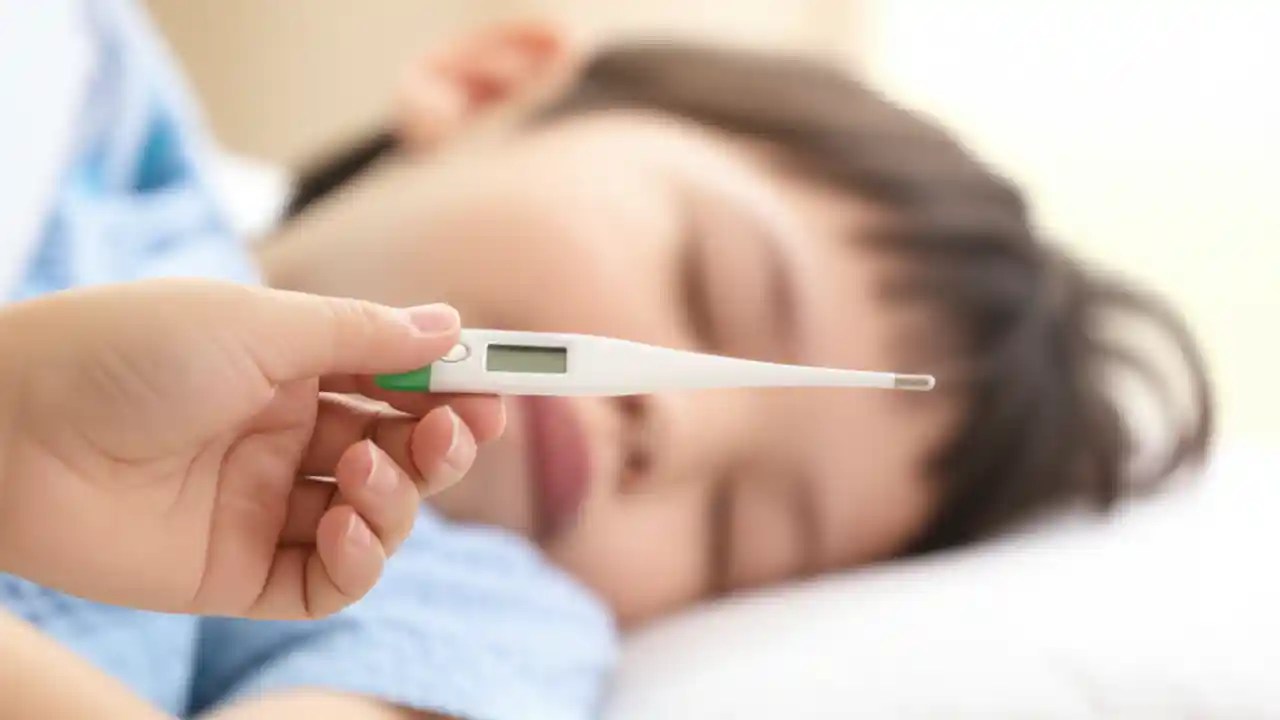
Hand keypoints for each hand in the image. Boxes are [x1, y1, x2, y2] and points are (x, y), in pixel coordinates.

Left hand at [0, 280, 503, 617]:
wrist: (8, 432)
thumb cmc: (125, 351)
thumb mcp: (257, 323)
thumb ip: (361, 335)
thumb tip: (452, 328)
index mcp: (291, 366)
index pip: (399, 378)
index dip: (456, 383)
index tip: (507, 382)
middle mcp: (287, 435)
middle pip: (402, 449)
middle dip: (443, 441)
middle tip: (458, 428)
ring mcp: (266, 504)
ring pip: (380, 515)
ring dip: (400, 496)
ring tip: (366, 471)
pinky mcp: (241, 571)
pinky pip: (331, 579)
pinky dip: (361, 558)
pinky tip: (346, 524)